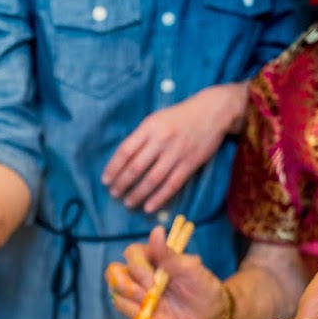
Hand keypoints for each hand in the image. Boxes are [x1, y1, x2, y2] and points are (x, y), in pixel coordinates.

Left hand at [103, 83, 245, 213]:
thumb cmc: (179, 116)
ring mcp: (177, 152)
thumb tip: (122, 160)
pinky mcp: (190, 163)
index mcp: (150, 127)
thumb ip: (141, 137)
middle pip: (136, 167)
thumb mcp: (156, 119)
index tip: (105, 180)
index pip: (125, 151)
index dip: (113, 168)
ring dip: (137, 194)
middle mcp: (162, 140)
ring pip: (152, 179)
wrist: (212, 111)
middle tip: (114, 194)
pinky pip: (172, 185)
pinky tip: (148, 207)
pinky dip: (159, 198)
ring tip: (128, 203)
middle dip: (122, 184)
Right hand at [105, 225, 228, 318]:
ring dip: (132, 305)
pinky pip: (128, 317)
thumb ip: (168, 253)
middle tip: (148, 295)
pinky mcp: (140, 314)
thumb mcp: (190, 268)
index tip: (152, 280)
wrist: (211, 315)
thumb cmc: (202, 286)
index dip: (137, 267)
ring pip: (117, 296)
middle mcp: (140, 275)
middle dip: (126, 286)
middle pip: (113, 274)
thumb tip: (157, 230)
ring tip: (155, 309)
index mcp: (151, 258)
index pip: (130, 254)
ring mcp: (138, 296)